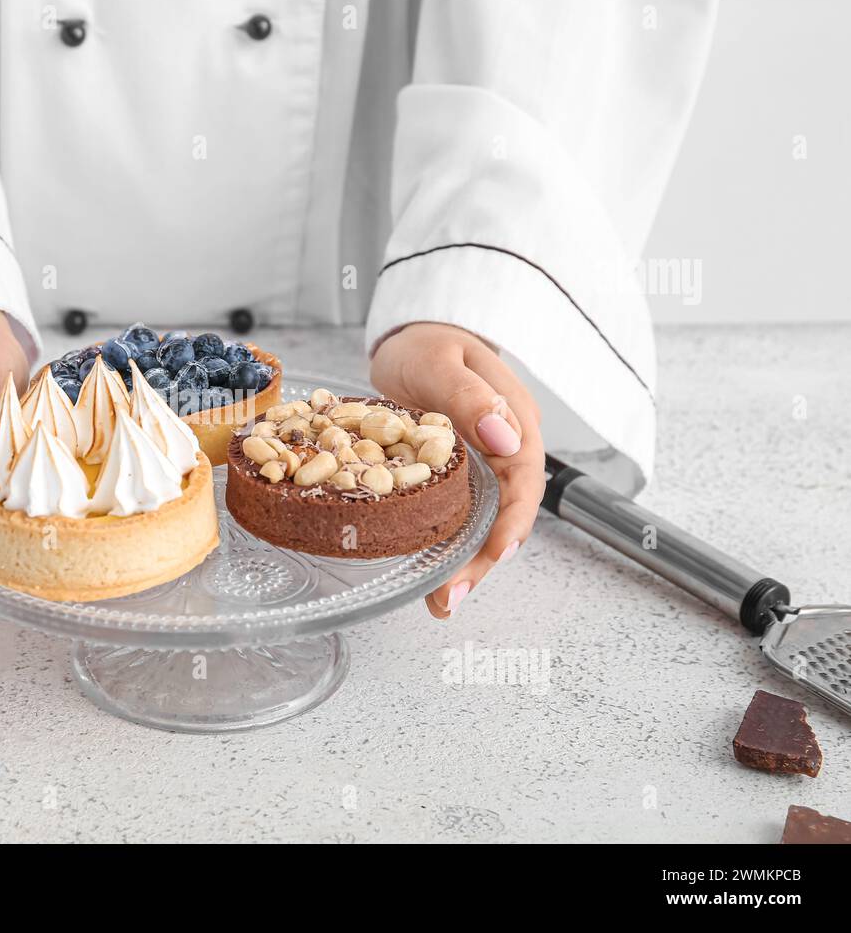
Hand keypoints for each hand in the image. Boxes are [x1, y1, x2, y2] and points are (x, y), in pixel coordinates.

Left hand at [371, 322, 543, 617]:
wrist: (414, 337)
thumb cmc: (428, 342)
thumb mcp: (441, 361)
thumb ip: (470, 395)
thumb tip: (505, 436)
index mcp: (513, 419)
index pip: (524, 479)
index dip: (513, 521)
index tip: (496, 554)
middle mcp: (505, 448)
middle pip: (507, 513)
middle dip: (485, 560)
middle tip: (450, 597)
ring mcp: (483, 464)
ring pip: (485, 521)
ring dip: (466, 563)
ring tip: (441, 601)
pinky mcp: (459, 474)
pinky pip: (460, 514)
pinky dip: (448, 545)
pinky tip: (429, 572)